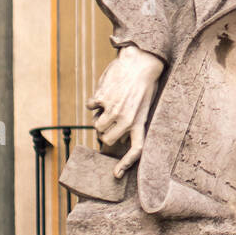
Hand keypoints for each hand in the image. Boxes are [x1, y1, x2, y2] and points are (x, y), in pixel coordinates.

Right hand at [86, 46, 164, 178]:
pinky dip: (94, 100)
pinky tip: (106, 90)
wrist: (141, 60)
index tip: (116, 174)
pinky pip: (90, 106)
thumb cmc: (143, 83)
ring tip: (109, 103)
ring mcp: (113, 109)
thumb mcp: (144, 105)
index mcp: (140, 122)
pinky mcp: (102, 97)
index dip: (126, 164)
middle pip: (107, 139)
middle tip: (109, 119)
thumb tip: (117, 137)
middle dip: (104, 132)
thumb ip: (132, 122)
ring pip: (96, 125)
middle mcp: (126, 118)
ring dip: (98, 116)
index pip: (136, 149)